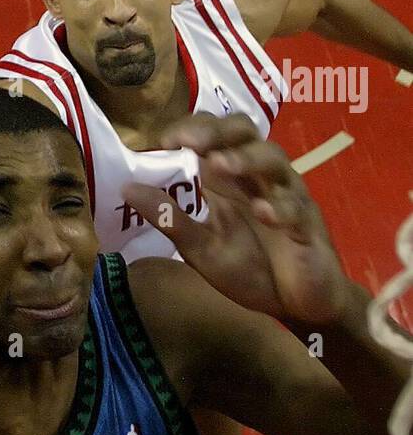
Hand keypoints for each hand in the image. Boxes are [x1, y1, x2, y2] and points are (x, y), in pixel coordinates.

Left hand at [124, 113, 349, 325]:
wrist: (296, 305)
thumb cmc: (250, 269)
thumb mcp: (201, 248)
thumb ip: (169, 219)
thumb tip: (126, 189)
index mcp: (229, 180)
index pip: (214, 135)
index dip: (192, 129)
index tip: (164, 140)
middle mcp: (258, 179)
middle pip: (247, 134)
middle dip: (218, 131)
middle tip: (189, 140)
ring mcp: (287, 199)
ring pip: (275, 162)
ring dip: (247, 160)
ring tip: (220, 165)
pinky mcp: (308, 227)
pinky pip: (297, 209)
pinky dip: (281, 208)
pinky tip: (263, 212)